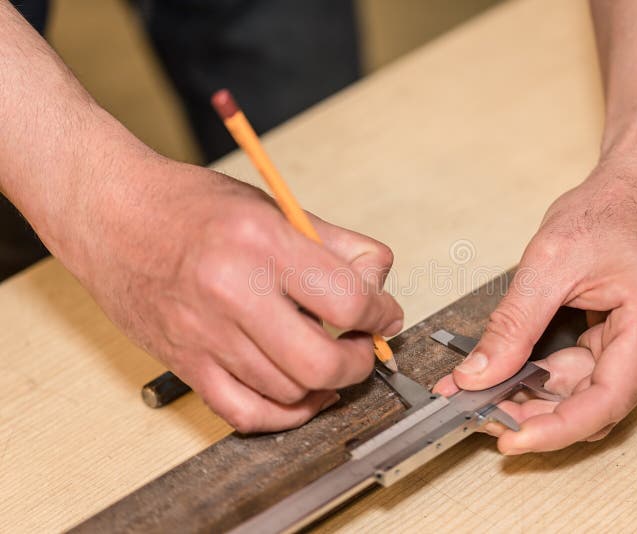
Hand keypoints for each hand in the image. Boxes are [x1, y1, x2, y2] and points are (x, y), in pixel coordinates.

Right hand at [78, 159, 402, 432]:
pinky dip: (283, 413)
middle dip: (360, 362)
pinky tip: (298, 393)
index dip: (381, 313)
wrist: (110, 216)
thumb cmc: (190, 207)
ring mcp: (205, 335)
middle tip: (365, 348)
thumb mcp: (273, 206)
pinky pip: (244, 413)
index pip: (348, 300)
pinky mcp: (185, 363)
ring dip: (325, 385)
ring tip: (330, 362)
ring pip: (289, 392)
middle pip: (322, 362)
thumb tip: (378, 283)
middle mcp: (232, 293)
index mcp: (262, 244)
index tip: (385, 315)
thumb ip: (335, 243)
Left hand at [434, 155, 636, 452]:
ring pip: (584, 390)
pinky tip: (506, 371)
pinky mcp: (624, 337)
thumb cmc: (612, 208)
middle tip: (477, 411)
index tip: (508, 439)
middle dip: (535, 413)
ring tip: (480, 391)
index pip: (606, 401)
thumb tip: (477, 373)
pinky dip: (543, 373)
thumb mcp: (550, 262)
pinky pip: (583, 369)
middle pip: (593, 403)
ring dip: (534, 395)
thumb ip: (513, 323)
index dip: (555, 429)